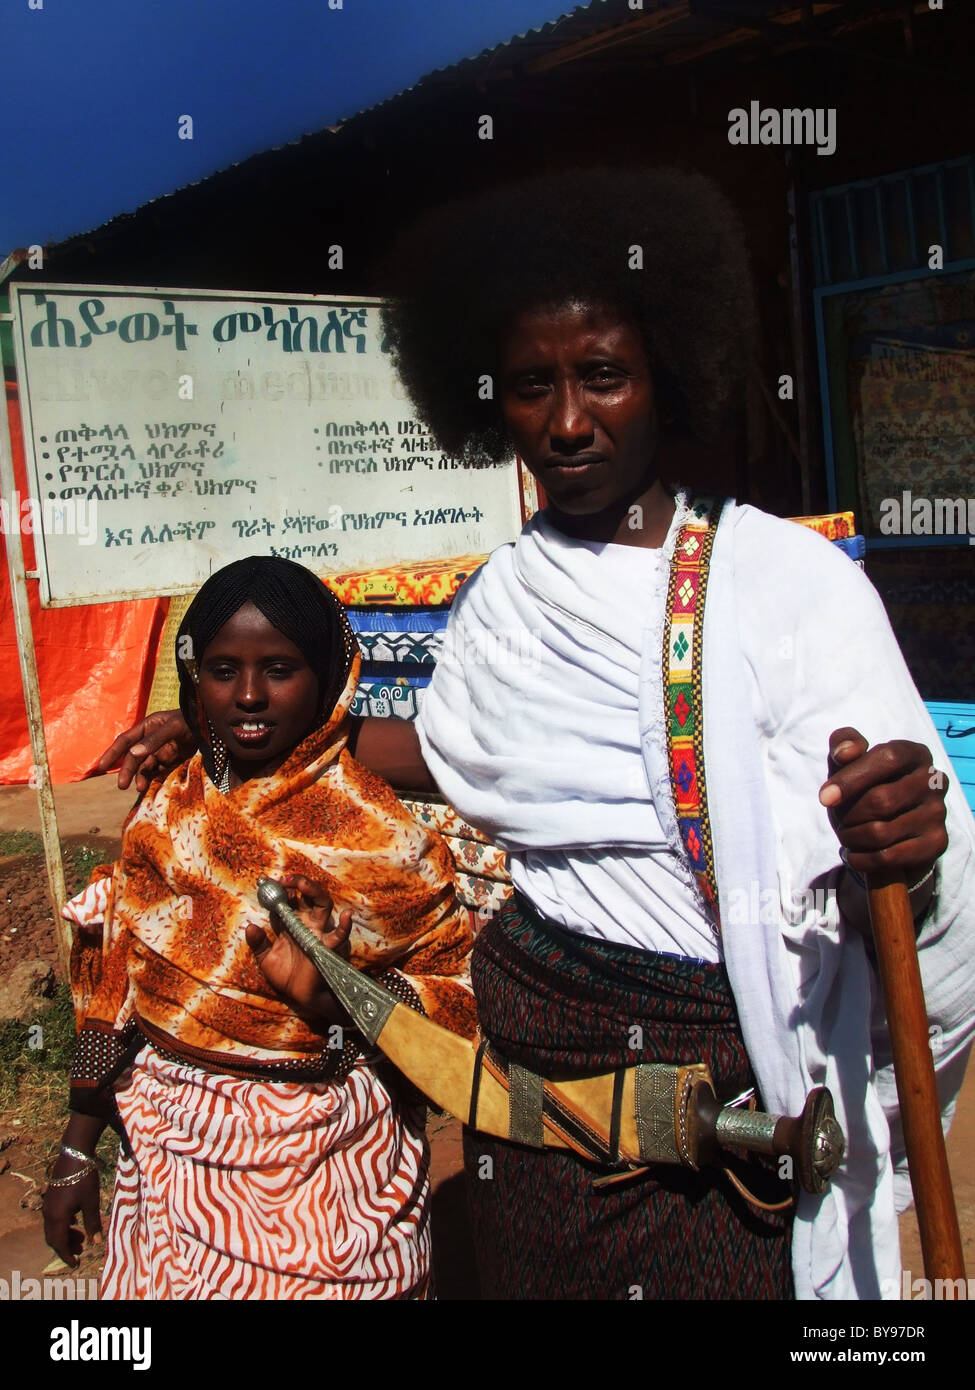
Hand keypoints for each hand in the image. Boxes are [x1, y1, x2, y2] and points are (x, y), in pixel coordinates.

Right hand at [42, 1158, 101, 1268]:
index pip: (58, 1244)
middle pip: (53, 1237)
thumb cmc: (84, 1178)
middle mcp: (48, 1213)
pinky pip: (54, 1217)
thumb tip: (96, 1242)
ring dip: (65, 1234)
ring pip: (53, 1227)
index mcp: (57, 1217)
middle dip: (66, 1246)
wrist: (74, 1154)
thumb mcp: (92, 1202)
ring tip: (82, 1237)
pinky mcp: (52, 1196)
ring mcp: (48, 1204)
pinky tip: (76, 1220)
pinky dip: (64, 1224)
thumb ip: (93, 1223)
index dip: (66, 1256)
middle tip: (81, 1250)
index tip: (75, 1264)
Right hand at [96, 709, 195, 791]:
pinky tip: (150, 786)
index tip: (101, 767)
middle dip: (127, 770)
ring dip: (140, 777)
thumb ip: (154, 740)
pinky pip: (158, 771)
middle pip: (134, 757)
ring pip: (145, 766)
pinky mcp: (171, 760)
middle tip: (122, 785)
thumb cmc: (191, 721)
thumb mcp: (173, 727)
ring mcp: (161, 750)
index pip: (125, 740)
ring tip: (140, 788)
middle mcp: (151, 739)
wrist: (212, 726)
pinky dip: (153, 779)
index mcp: (147, 726)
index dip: (112, 753)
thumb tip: (133, 754)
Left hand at [246, 875, 352, 1022]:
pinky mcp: (326, 947)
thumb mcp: (265, 959)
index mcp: (290, 923)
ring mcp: (317, 932)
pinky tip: (346, 916)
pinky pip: (339, 935)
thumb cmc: (286, 976)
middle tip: (284, 879)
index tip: (264, 880)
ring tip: (301, 884)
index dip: (276, 889)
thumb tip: (249, 927)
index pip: (285, 900)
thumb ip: (258, 943)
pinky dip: (344, 926)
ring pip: (322, 904)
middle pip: (306, 895)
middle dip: (297, 883)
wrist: (300, 996)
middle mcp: (305, 922)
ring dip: (313, 891)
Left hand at [819, 727, 948, 882]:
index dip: (852, 778)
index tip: (825, 798)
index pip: (887, 758)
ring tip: (847, 835)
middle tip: (839, 821)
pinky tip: (854, 854)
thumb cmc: (864, 788)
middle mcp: (935, 780)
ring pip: (882, 831)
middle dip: (848, 814)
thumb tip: (846, 752)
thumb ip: (842, 744)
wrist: (890, 831)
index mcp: (915, 753)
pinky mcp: (937, 842)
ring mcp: (938, 812)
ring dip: (851, 838)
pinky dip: (861, 858)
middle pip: (881, 799)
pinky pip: (889, 856)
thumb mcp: (848, 763)